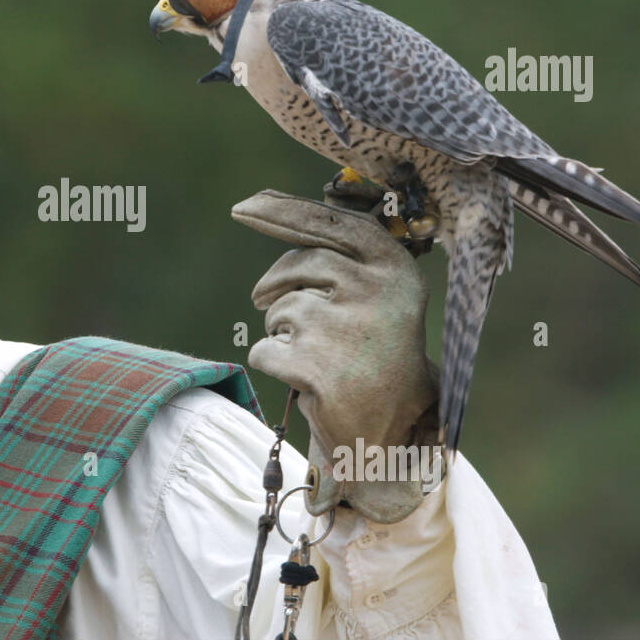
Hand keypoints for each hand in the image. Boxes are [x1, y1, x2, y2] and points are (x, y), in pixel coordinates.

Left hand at [232, 189, 441, 522]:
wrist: (390, 434)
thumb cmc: (376, 358)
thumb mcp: (375, 298)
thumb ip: (339, 258)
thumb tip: (270, 209)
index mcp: (396, 269)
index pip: (332, 224)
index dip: (284, 211)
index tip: (244, 206)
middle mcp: (375, 291)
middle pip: (303, 262)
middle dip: (276, 281)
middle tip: (261, 297)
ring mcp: (345, 327)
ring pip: (282, 309)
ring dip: (283, 331)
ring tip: (315, 356)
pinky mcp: (316, 365)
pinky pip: (267, 349)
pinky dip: (273, 363)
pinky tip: (304, 380)